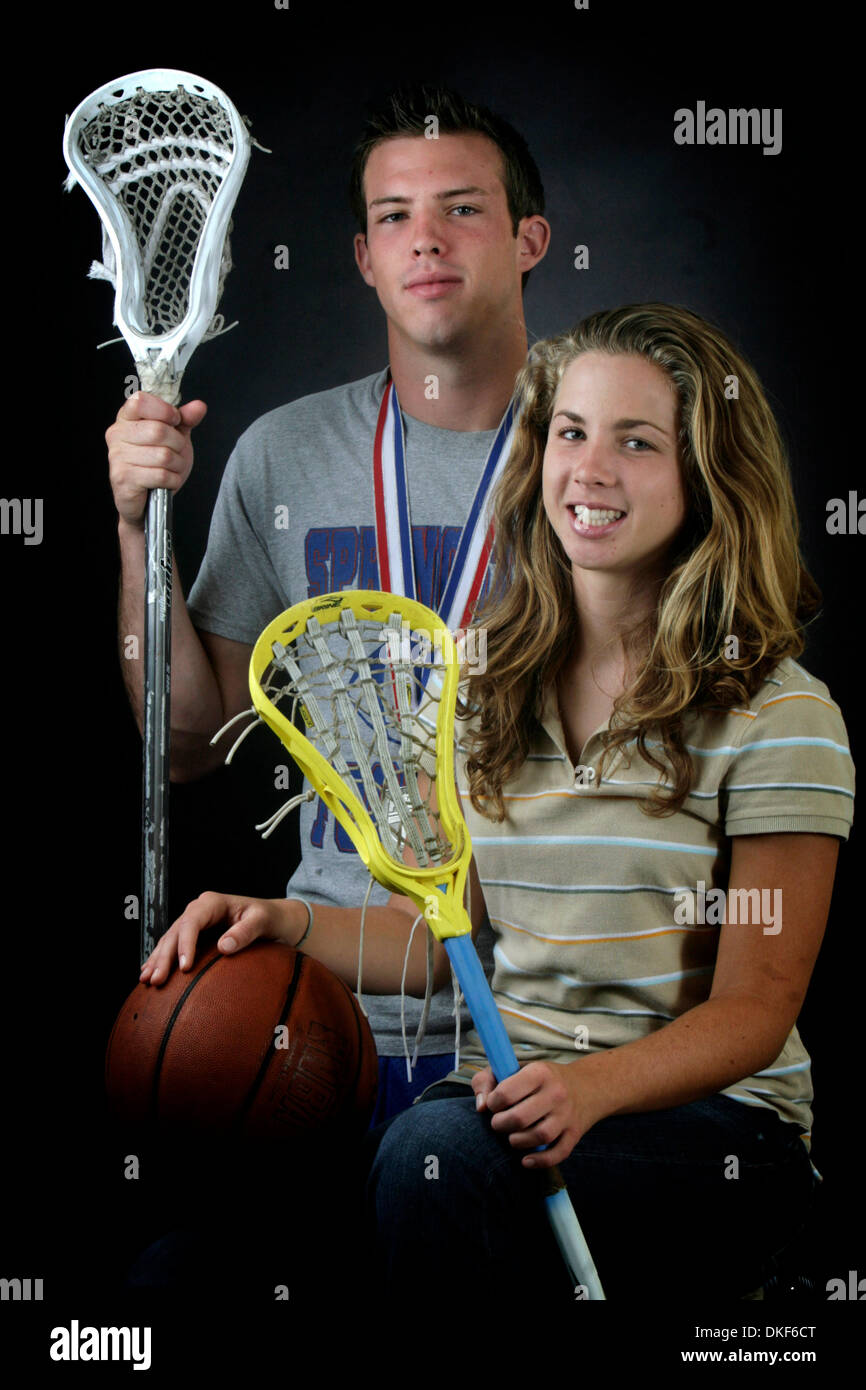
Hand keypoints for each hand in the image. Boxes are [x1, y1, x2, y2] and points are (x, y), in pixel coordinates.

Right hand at [107, 390, 206, 526]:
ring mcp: (118, 458)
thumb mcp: (175, 437)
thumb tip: (199, 406)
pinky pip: (161, 475)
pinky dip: (172, 480)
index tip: (175, 421)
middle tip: (177, 453)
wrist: (146, 502)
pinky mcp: (123, 479)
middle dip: (178, 444)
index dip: (165, 411)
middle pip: (158, 430)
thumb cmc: (157, 465)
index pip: (141, 401)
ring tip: (171, 469)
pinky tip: (167, 482)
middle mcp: (117, 435)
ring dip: (177, 465)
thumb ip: (185, 420)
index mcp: (126, 419)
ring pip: (163, 455)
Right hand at [139, 891, 304, 985]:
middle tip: (157, 980)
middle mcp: (198, 910)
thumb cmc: (268, 918)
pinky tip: (148, 973)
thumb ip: (245, 932)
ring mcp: (193, 922)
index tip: (184, 967)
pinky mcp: (193, 935)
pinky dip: (160, 959)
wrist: (272, 918)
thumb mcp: (262, 921)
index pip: (192, 922)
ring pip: (169, 940)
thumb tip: (224, 947)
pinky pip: (172, 946)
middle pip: (175, 932)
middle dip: (164, 957)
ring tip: (146, 980)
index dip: (185, 944)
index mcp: (212, 903)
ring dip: (157, 960)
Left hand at [471, 1061, 595, 1167]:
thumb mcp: (514, 1066)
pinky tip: (526, 1160)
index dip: (492, 1103)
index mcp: (539, 1073)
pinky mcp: (574, 1134)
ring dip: (517, 1142)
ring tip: (512, 1136)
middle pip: (520, 1118)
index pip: (506, 1093)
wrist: (586, 1085)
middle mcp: (556, 1093)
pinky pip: (558, 1153)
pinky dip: (540, 1161)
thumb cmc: (540, 1078)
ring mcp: (567, 1115)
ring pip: (539, 1137)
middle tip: (498, 1122)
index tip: (494, 1104)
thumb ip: (487, 1080)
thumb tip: (480, 1107)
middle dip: (500, 1124)